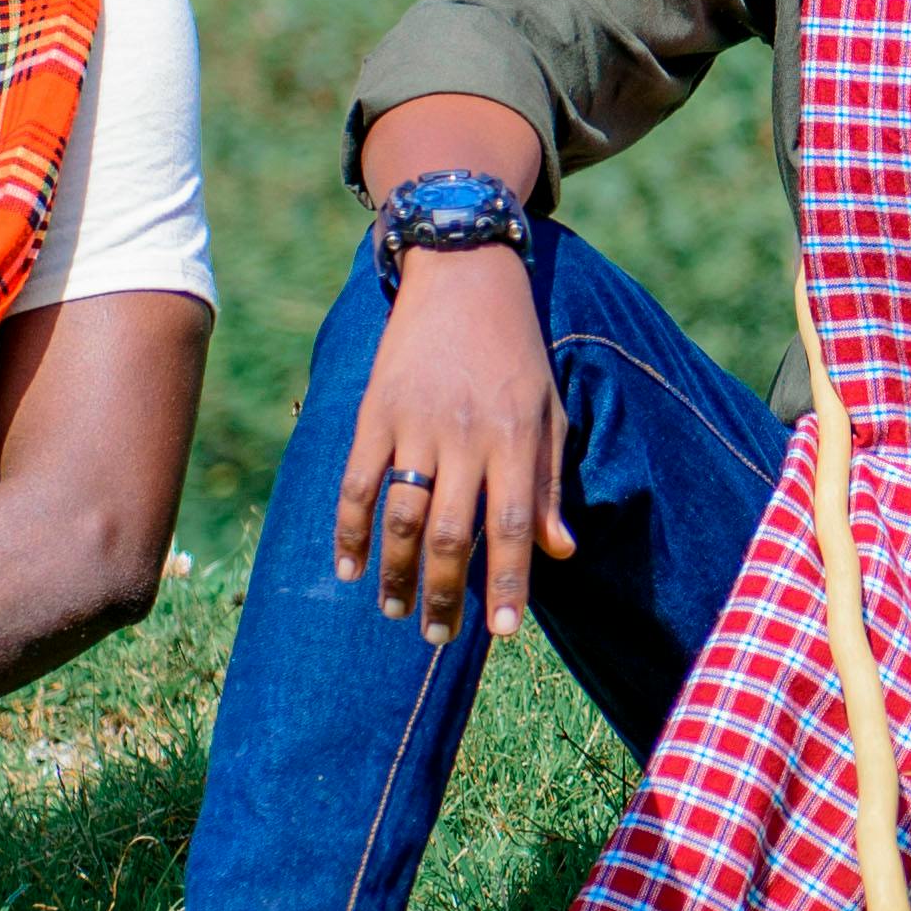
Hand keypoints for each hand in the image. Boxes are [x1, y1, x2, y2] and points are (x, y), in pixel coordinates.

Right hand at [340, 243, 569, 641]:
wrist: (462, 274)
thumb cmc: (515, 349)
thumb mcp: (549, 410)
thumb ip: (549, 483)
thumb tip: (560, 553)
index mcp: (514, 438)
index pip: (512, 526)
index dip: (508, 582)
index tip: (503, 630)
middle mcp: (464, 437)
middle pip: (450, 534)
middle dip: (445, 594)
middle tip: (440, 637)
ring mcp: (414, 425)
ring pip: (401, 517)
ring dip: (397, 573)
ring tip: (398, 611)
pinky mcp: (374, 412)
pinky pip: (357, 483)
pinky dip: (349, 530)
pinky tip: (350, 568)